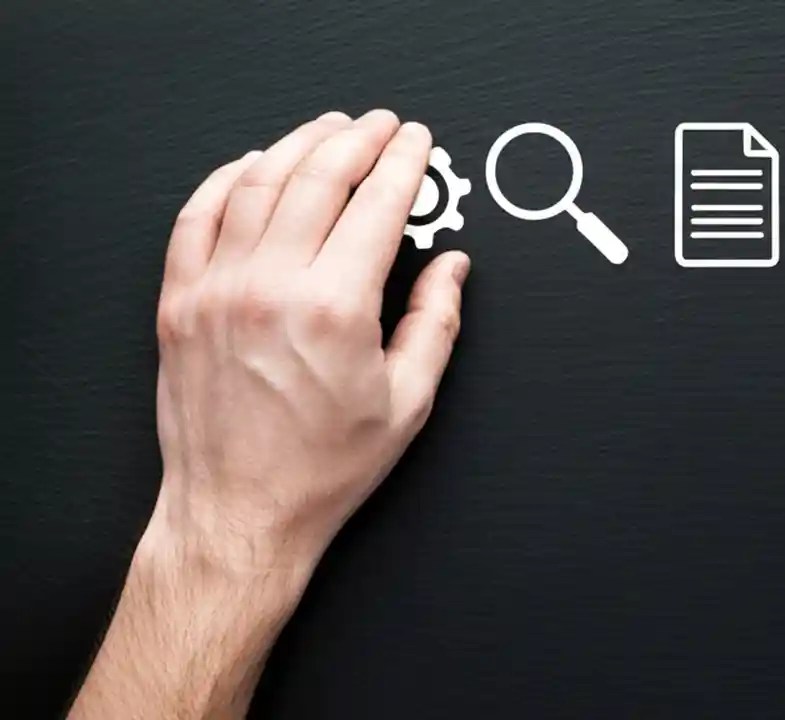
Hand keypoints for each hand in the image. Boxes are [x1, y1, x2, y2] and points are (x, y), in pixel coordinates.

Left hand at [152, 109, 468, 570]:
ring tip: (328, 130)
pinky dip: (228, 178)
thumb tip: (452, 265)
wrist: (239, 511)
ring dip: (299, 144)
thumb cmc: (321, 469)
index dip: (405, 162)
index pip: (378, 204)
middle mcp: (271, 288)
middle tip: (382, 125)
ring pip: (258, 183)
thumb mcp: (407, 402)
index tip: (418, 143)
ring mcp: (217, 289)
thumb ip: (436, 322)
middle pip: (318, 178)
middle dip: (359, 139)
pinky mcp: (180, 302)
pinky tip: (254, 165)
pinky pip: (197, 215)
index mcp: (335, 309)